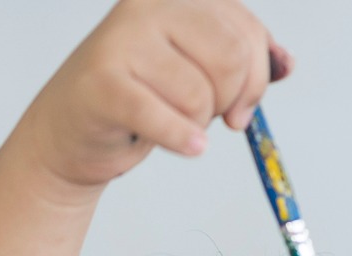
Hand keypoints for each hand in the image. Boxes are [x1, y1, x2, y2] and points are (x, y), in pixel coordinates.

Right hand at [15, 0, 289, 190]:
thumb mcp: (192, 65)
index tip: (241, 107)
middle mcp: (147, 6)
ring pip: (201, 95)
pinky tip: (187, 146)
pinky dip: (182, 140)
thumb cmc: (133, 96)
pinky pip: (168, 119)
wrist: (66, 132)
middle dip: (229, 101)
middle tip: (209, 118)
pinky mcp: (103, 85)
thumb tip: (285, 63)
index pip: (244, 31)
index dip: (256, 78)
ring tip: (169, 122)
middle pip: (231, 59)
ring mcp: (122, 42)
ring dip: (196, 124)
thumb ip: (239, 57)